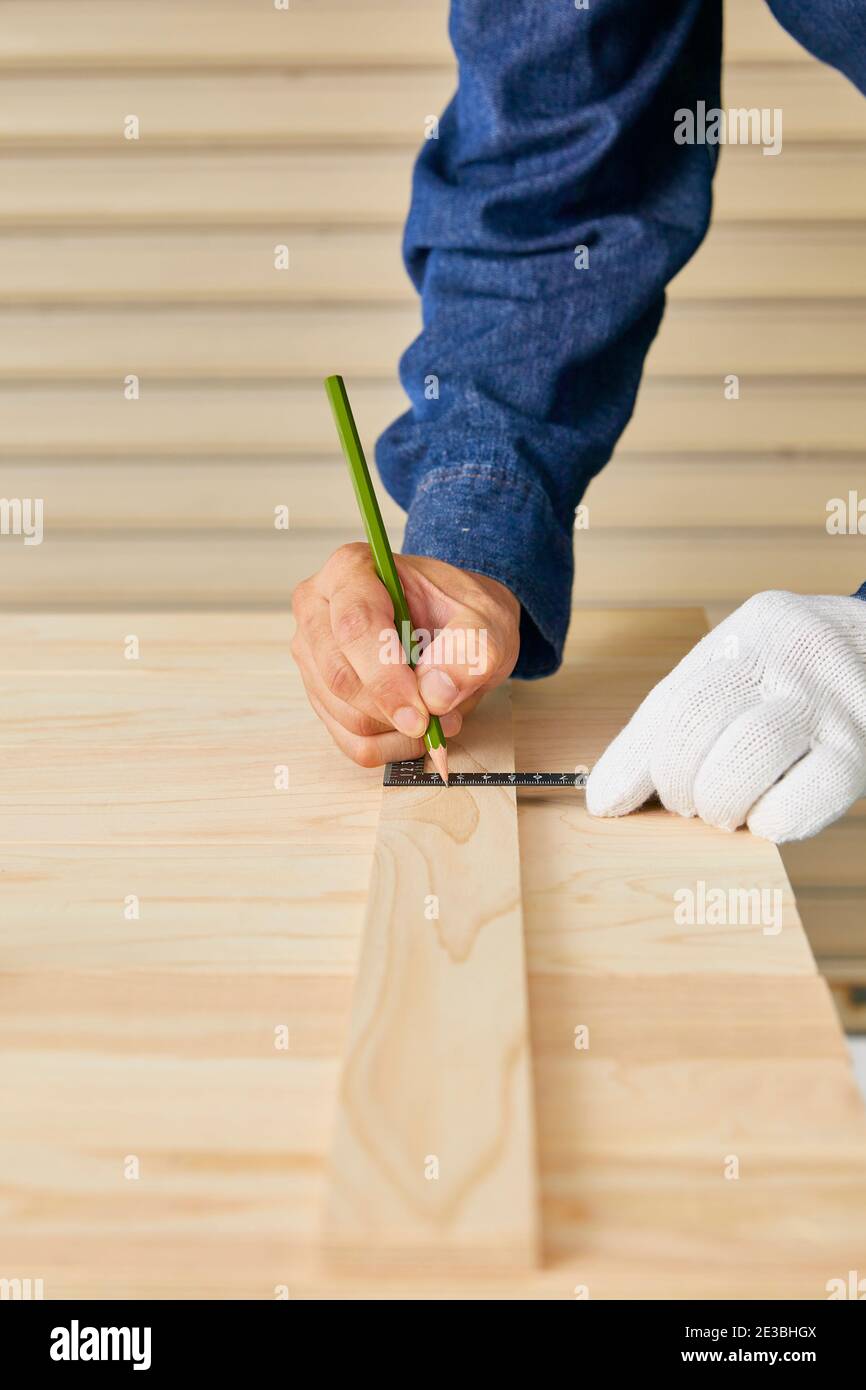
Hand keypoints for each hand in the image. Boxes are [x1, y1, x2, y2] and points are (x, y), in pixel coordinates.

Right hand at [291, 543, 519, 766]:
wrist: (455, 625)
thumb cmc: (460, 611)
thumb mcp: (486, 619)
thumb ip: (470, 648)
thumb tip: (436, 693)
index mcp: (350, 570)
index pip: (355, 626)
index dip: (386, 676)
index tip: (423, 711)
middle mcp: (319, 610)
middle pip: (340, 676)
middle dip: (395, 709)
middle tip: (444, 714)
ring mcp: (314, 656)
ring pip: (346, 716)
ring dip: (400, 730)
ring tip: (441, 711)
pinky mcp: (322, 696)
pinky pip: (351, 741)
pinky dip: (392, 746)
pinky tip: (420, 729)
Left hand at [586, 591, 865, 841]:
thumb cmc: (799, 679)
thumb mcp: (741, 672)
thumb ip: (676, 719)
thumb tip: (606, 797)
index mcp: (750, 634)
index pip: (671, 700)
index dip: (631, 761)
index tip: (606, 803)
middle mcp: (791, 659)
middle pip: (694, 728)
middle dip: (676, 783)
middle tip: (687, 799)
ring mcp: (829, 706)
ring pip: (740, 765)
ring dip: (718, 803)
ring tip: (724, 807)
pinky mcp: (859, 756)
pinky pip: (792, 807)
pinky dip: (766, 823)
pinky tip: (767, 813)